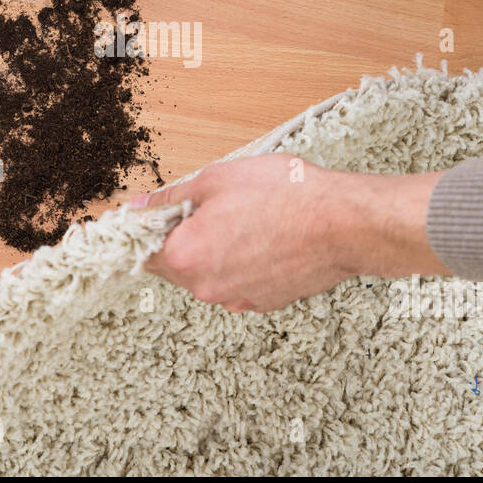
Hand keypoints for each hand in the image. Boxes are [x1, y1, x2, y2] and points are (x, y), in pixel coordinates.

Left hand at [135, 154, 449, 312]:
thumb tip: (139, 206)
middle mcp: (207, 288)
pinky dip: (241, 263)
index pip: (143, 251)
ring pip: (208, 275)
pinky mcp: (264, 303)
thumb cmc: (284, 194)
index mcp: (186, 256)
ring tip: (243, 218)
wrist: (343, 223)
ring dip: (214, 251)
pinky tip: (262, 237)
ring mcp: (237, 299)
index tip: (156, 215)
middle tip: (208, 206)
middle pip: (175, 265)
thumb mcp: (217, 179)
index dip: (146, 230)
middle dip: (183, 238)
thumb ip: (171, 197)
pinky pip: (237, 283)